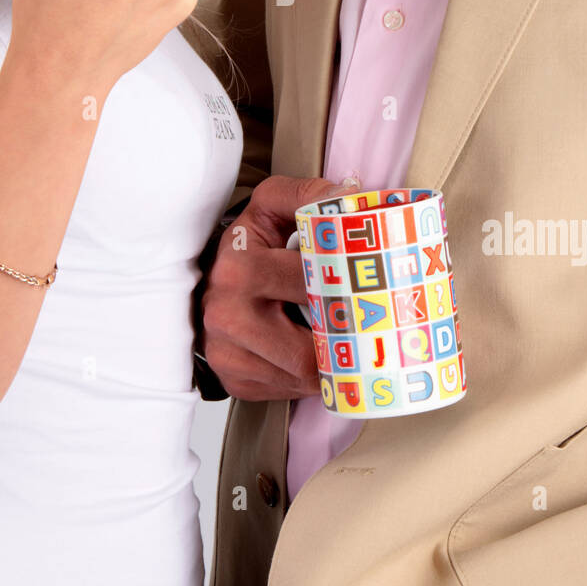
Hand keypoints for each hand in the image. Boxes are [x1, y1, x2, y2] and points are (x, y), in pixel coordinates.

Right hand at [201, 174, 358, 400]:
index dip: (347, 286)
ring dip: (326, 360)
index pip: (311, 286)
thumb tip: (349, 197)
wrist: (216, 279)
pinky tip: (308, 349)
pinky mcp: (234, 378)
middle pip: (310, 347)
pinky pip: (287, 390)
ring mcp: (226, 351)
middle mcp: (224, 311)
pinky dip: (305, 375)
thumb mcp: (275, 207)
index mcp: (238, 266)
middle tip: (368, 325)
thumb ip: (310, 196)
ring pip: (302, 374)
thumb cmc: (254, 245)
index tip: (370, 287)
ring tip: (337, 336)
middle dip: (342, 337)